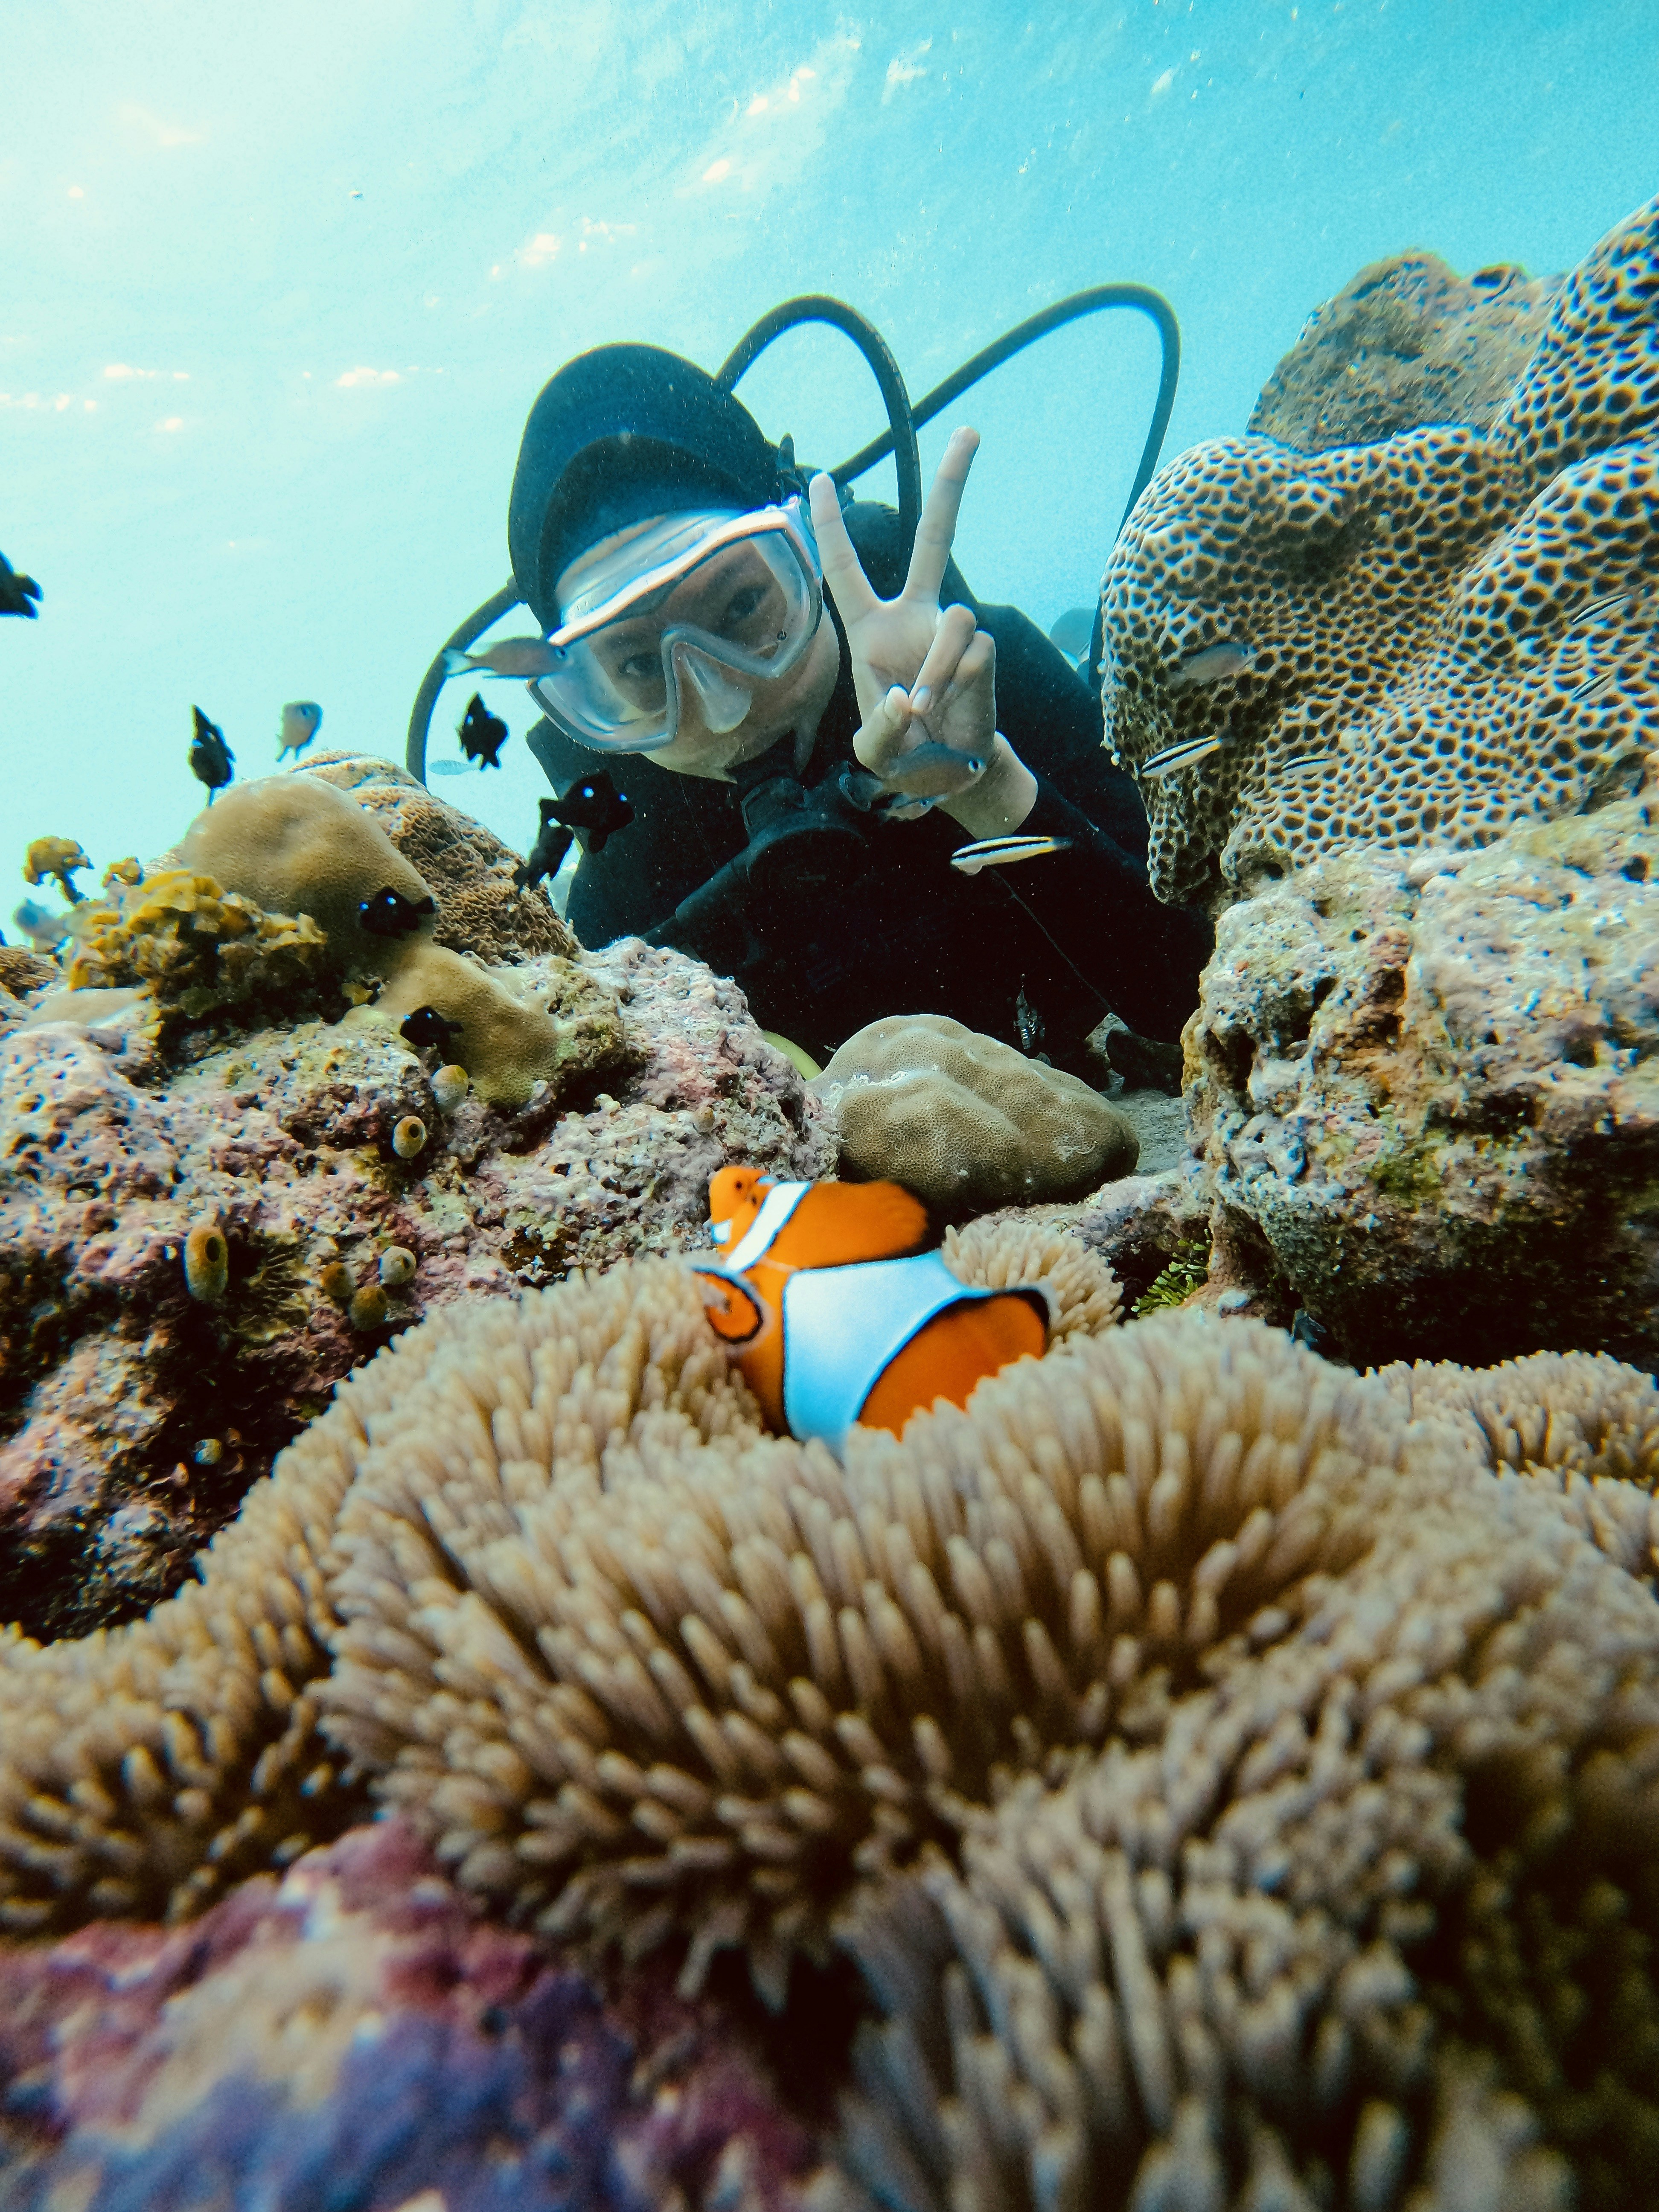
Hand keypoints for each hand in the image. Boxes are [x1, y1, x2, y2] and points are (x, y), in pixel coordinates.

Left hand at [808, 429, 1000, 808]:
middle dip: (952, 485)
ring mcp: (952, 631)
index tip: (817, 480)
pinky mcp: (984, 652)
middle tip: (971, 430)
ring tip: (923, 709)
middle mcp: (915, 617)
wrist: (950, 776)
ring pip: (957, 620)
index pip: (845, 569)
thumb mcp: (873, 751)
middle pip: (934, 539)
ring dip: (938, 669)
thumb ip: (878, 728)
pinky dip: (955, 685)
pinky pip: (974, 652)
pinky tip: (948, 708)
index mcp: (871, 629)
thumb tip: (906, 697)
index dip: (830, 526)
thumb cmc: (903, 754)